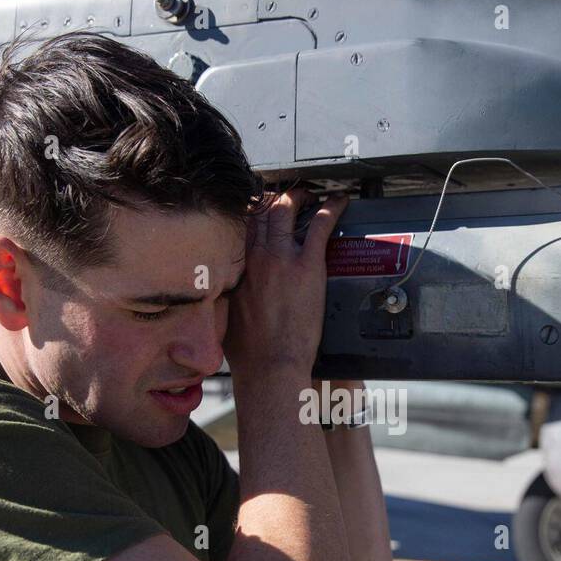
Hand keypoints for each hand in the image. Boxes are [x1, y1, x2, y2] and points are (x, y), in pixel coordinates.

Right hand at [223, 188, 348, 381]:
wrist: (269, 365)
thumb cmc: (248, 353)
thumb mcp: (223, 318)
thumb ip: (225, 298)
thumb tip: (221, 296)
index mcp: (232, 268)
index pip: (239, 225)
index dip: (250, 212)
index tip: (258, 207)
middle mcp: (253, 256)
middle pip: (260, 212)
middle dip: (273, 199)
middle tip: (287, 198)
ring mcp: (280, 258)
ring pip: (285, 210)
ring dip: (298, 197)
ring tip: (309, 194)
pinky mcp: (307, 266)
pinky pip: (319, 225)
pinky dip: (330, 208)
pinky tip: (339, 201)